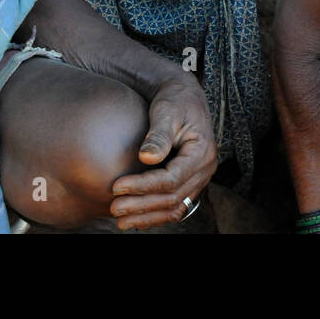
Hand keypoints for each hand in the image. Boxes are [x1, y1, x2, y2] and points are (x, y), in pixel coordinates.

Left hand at [109, 74, 217, 229]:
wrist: (184, 97)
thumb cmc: (174, 101)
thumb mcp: (167, 112)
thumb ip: (159, 135)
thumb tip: (146, 157)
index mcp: (202, 152)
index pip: (171, 179)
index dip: (143, 186)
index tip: (117, 186)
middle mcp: (205, 169)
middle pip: (172, 197)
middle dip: (141, 205)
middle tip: (114, 208)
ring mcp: (199, 178)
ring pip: (175, 207)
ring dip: (148, 216)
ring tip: (121, 221)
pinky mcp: (190, 182)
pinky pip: (176, 205)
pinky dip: (156, 214)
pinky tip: (136, 219)